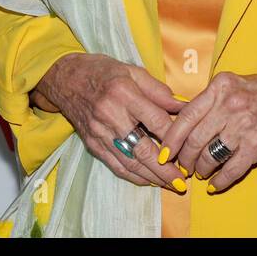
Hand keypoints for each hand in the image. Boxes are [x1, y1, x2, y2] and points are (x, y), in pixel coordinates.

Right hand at [33, 53, 188, 190]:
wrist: (66, 78)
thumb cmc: (103, 71)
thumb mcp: (133, 71)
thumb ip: (159, 91)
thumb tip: (184, 107)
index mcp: (124, 93)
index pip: (156, 121)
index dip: (175, 136)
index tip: (190, 147)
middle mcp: (111, 115)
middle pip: (143, 149)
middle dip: (165, 169)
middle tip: (182, 181)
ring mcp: (100, 132)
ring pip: (130, 162)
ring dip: (152, 177)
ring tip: (170, 184)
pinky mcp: (92, 143)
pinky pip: (115, 165)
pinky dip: (133, 176)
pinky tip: (147, 181)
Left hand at [159, 68, 256, 191]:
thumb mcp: (238, 84)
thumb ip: (213, 99)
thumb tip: (184, 118)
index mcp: (221, 86)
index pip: (185, 116)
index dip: (170, 139)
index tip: (164, 152)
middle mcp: (229, 104)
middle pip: (193, 140)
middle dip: (184, 158)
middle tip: (183, 166)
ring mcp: (244, 126)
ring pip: (209, 156)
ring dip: (201, 169)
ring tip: (201, 172)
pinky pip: (231, 170)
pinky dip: (220, 181)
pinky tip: (215, 184)